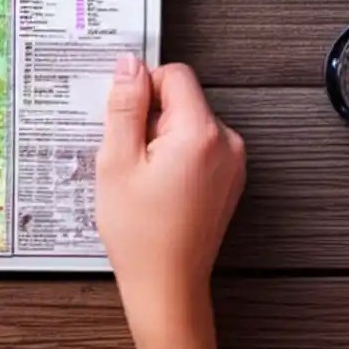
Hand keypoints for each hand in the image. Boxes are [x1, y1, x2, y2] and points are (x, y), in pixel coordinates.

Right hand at [97, 56, 245, 348]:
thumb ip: (124, 106)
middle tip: (128, 159)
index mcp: (200, 133)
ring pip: (188, 125)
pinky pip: (197, 148)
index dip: (142, 89)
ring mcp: (232, 163)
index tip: (123, 119)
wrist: (166, 284)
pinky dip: (174, 158)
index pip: (174, 75)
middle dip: (150, 119)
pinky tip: (156, 189)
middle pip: (182, 100)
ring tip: (142, 179)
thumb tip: (129, 64)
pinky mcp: (228, 180)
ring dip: (160, 140)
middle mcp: (226, 143)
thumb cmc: (139, 231)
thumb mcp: (116, 161)